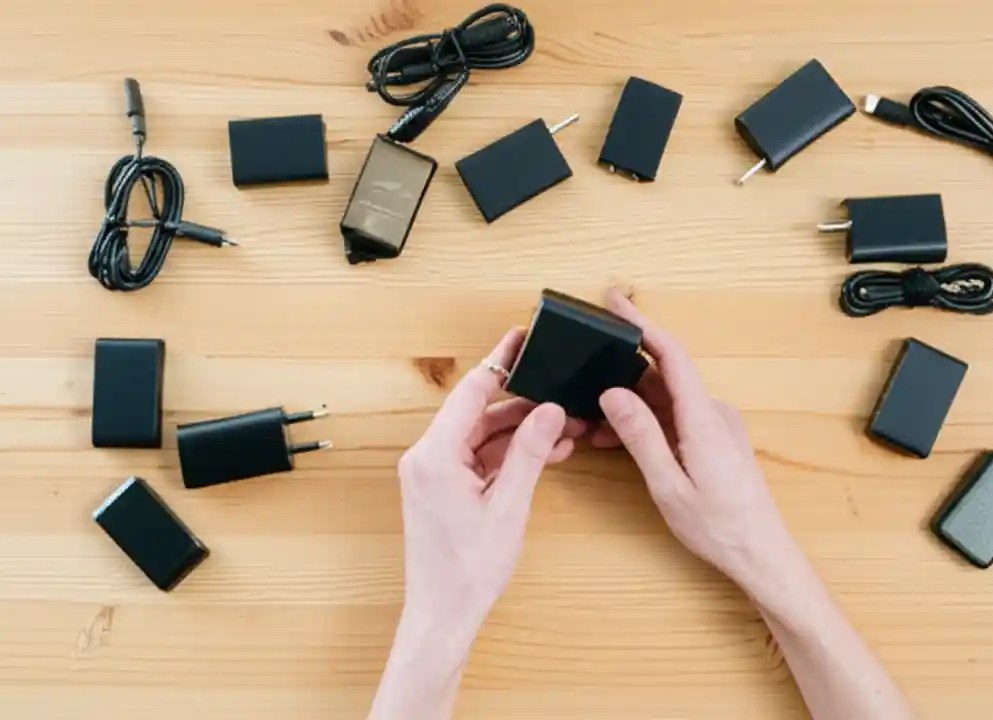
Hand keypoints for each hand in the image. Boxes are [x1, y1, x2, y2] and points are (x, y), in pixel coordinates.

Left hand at [398, 328, 585, 628]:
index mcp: (434, 455)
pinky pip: (480, 459)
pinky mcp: (444, 488)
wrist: (444, 615)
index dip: (501, 361)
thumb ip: (529, 454)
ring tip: (565, 428)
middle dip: (524, 405)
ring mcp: (434, 473)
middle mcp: (427, 458)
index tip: (524, 336)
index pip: (472, 391)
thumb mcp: (508, 508)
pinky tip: (546, 452)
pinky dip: (510, 456)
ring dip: (522, 434)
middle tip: (563, 392)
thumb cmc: (467, 571)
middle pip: (481, 413)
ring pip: (484, 437)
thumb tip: (549, 410)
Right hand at [592, 290, 797, 597]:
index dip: (641, 324)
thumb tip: (612, 393)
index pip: (670, 354)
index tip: (614, 303)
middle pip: (663, 374)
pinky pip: (675, 416)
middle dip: (620, 371)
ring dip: (630, 403)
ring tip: (590, 420)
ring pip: (665, 398)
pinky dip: (646, 421)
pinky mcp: (715, 439)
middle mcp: (713, 413)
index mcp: (703, 419)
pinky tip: (618, 438)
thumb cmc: (719, 527)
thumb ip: (640, 436)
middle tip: (583, 371)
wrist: (762, 554)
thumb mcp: (669, 486)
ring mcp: (716, 425)